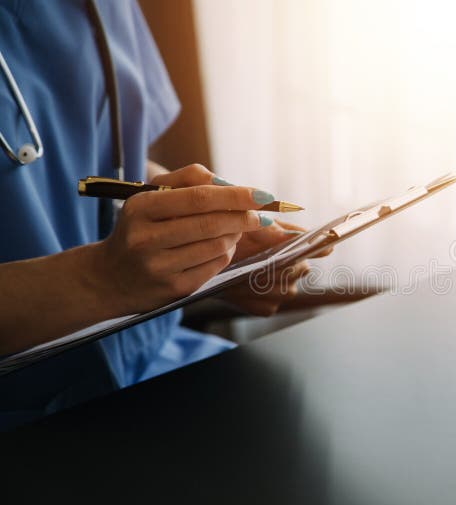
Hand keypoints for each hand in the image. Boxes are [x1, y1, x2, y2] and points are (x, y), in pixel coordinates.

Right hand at [91, 164, 275, 314]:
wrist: (109, 278)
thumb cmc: (140, 229)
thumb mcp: (151, 197)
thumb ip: (189, 180)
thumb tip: (229, 183)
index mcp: (141, 208)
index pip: (199, 197)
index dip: (235, 196)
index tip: (262, 194)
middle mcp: (146, 238)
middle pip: (211, 223)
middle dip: (243, 217)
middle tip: (260, 215)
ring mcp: (159, 267)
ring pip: (217, 246)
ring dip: (235, 235)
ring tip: (235, 229)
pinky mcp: (173, 289)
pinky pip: (214, 266)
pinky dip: (225, 253)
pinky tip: (221, 247)